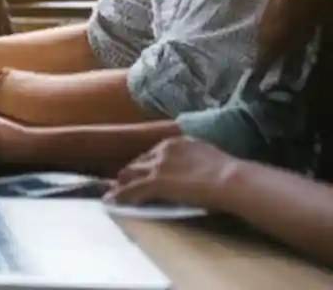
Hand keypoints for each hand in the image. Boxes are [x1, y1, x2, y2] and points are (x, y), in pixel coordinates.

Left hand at [108, 137, 238, 209]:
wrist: (232, 180)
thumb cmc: (230, 174)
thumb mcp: (209, 157)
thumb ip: (196, 159)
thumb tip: (198, 169)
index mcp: (177, 142)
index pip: (154, 153)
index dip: (147, 164)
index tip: (144, 172)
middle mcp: (163, 150)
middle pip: (139, 162)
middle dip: (131, 173)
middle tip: (123, 183)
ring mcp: (158, 165)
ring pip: (130, 174)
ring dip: (122, 184)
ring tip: (113, 192)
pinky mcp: (155, 182)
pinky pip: (131, 189)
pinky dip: (121, 196)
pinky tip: (112, 201)